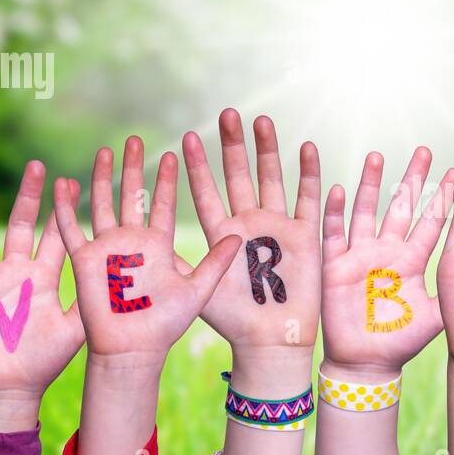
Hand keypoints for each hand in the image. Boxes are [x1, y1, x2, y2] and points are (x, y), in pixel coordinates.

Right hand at [0, 161, 84, 434]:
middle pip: (22, 225)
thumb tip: (128, 283)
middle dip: (29, 196)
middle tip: (37, 165)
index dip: (62, 210)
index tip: (72, 180)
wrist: (11, 388)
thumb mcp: (77, 328)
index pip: (56, 235)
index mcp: (45, 277)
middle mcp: (17, 272)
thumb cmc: (47, 361)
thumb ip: (94, 302)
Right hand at [53, 136, 240, 361]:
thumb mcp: (199, 289)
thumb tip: (238, 235)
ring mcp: (106, 249)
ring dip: (102, 179)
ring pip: (102, 205)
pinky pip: (72, 230)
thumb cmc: (166, 326)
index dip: (166, 180)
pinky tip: (63, 183)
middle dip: (132, 168)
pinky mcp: (84, 261)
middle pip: (131, 196)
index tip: (173, 153)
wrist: (134, 351)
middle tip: (134, 139)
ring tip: (104, 151)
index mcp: (158, 245)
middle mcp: (132, 242)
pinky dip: (65, 207)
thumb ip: (216, 262)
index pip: (162, 204)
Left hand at [181, 110, 320, 361]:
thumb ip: (181, 259)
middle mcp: (249, 224)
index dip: (198, 166)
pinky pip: (307, 200)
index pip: (206, 192)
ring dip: (268, 150)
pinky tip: (306, 148)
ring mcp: (277, 226)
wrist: (271, 340)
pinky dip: (309, 175)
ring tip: (261, 121)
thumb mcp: (198, 289)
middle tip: (227, 114)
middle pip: (240, 176)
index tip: (187, 137)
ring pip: (272, 179)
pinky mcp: (305, 235)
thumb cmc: (233, 320)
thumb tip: (144, 237)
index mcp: (222, 233)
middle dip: (234, 146)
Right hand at [321, 147, 453, 379]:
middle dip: (413, 179)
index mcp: (413, 260)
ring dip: (371, 184)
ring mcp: (361, 255)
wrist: (366, 363)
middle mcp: (388, 251)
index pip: (432, 222)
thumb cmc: (402, 341)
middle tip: (425, 151)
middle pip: (402, 207)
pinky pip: (334, 234)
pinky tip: (338, 188)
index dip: (445, 199)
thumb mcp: (436, 317)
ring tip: (378, 156)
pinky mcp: (335, 265)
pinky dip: (335, 212)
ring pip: (367, 210)